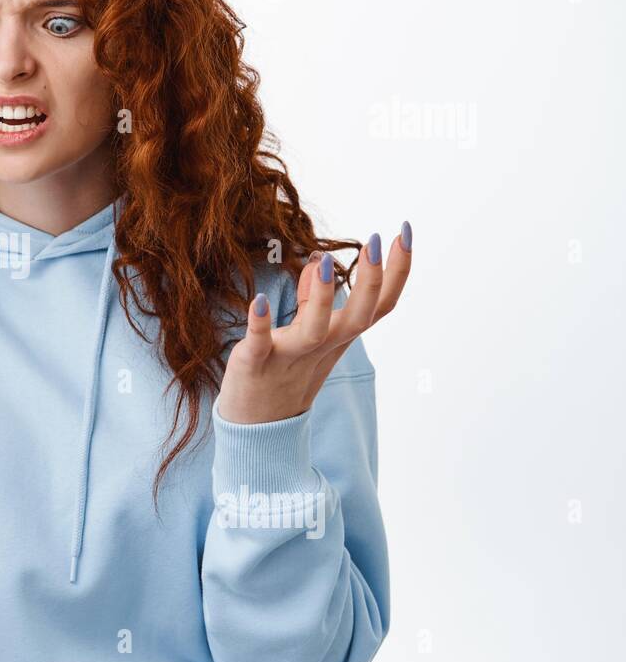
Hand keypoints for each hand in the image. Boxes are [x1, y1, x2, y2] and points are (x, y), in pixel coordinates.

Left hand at [215, 223, 411, 424]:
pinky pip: (260, 343)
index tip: (405, 231)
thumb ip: (313, 301)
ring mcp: (290, 356)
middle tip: (377, 240)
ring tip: (322, 261)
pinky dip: (260, 323)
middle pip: (359, 317)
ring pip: (315, 329)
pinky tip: (257, 300)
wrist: (257, 429)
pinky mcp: (256, 363)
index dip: (396, 271)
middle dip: (371, 279)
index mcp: (338, 337)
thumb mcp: (306, 336)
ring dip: (320, 296)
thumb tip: (316, 263)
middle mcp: (321, 347)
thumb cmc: (284, 376)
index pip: (378, 304)